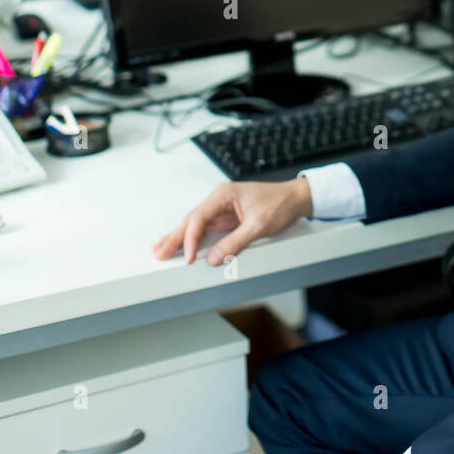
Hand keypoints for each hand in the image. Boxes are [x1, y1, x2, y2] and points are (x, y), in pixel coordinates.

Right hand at [152, 177, 312, 264]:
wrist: (295, 198)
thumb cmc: (279, 204)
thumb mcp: (259, 225)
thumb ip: (236, 241)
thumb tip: (215, 258)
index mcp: (223, 195)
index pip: (199, 217)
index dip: (191, 238)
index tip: (189, 256)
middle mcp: (219, 200)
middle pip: (191, 220)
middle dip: (174, 237)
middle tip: (158, 253)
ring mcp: (221, 209)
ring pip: (195, 225)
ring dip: (179, 238)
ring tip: (160, 249)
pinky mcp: (226, 219)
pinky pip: (205, 229)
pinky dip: (192, 238)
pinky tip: (181, 244)